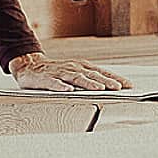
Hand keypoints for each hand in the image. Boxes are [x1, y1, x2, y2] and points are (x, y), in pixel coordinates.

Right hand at [8, 52, 131, 91]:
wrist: (29, 66)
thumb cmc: (56, 72)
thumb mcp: (75, 73)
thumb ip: (89, 80)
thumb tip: (109, 88)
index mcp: (82, 67)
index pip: (102, 72)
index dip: (115, 78)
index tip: (128, 85)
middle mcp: (73, 67)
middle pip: (92, 75)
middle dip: (106, 81)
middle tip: (118, 88)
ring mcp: (60, 72)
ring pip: (76, 78)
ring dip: (88, 83)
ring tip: (99, 89)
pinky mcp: (46, 79)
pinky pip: (55, 83)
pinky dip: (62, 87)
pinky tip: (69, 91)